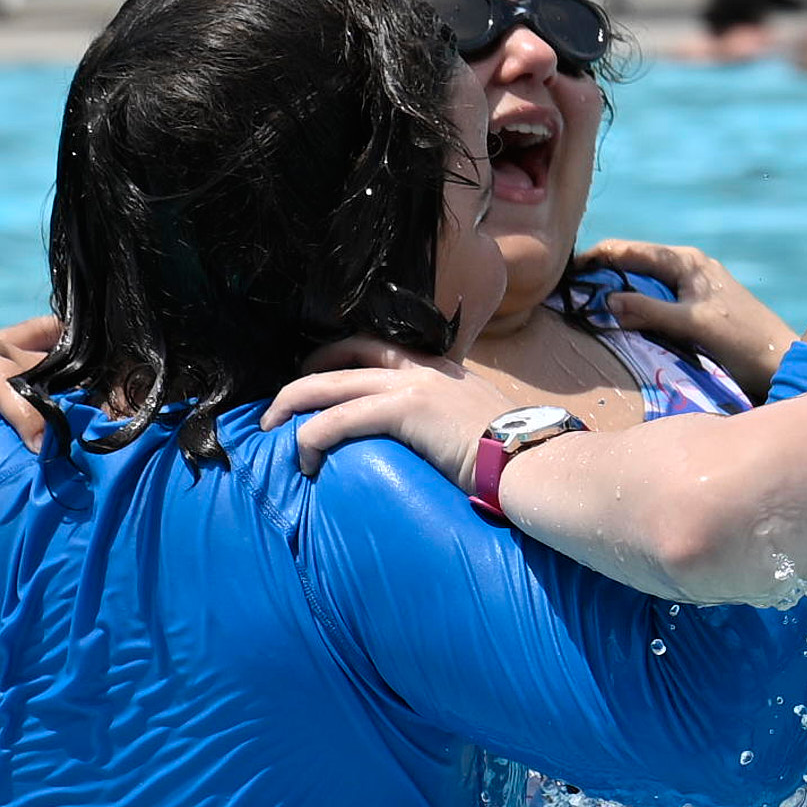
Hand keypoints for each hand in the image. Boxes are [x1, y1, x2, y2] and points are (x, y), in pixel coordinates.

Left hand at [272, 350, 524, 474]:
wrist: (532, 460)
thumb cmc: (514, 455)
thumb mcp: (479, 423)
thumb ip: (452, 419)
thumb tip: (438, 443)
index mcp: (438, 367)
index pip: (374, 345)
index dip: (335, 358)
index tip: (314, 380)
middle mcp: (421, 367)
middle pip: (341, 356)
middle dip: (301, 381)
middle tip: (277, 410)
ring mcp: (411, 385)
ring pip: (328, 386)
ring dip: (291, 408)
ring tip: (273, 435)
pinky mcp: (403, 410)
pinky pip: (338, 420)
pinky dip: (311, 438)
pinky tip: (305, 460)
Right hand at [569, 237, 789, 393]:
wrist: (779, 362)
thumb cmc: (742, 340)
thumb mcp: (693, 324)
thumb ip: (650, 311)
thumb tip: (607, 299)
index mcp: (686, 261)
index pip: (629, 250)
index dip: (595, 257)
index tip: (561, 271)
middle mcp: (686, 267)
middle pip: (632, 264)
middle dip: (600, 274)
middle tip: (563, 291)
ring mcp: (690, 287)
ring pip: (641, 283)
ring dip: (615, 292)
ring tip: (581, 305)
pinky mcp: (693, 307)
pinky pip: (654, 301)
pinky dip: (633, 308)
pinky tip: (616, 321)